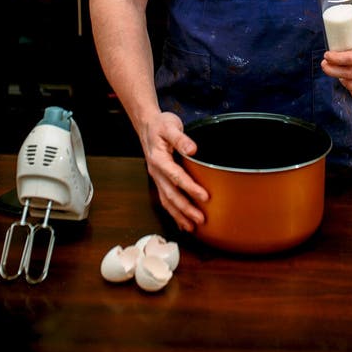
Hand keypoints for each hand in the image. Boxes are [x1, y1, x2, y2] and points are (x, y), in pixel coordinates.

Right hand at [143, 111, 208, 231]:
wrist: (146, 124)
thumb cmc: (160, 125)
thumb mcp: (170, 126)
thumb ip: (181, 138)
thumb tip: (193, 149)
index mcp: (159, 159)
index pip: (177, 177)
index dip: (190, 188)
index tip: (204, 197)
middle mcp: (156, 172)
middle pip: (171, 194)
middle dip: (186, 209)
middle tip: (201, 219)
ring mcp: (157, 177)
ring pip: (167, 200)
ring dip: (179, 215)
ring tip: (192, 227)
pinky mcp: (160, 179)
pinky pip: (165, 198)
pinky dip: (173, 212)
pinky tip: (182, 221)